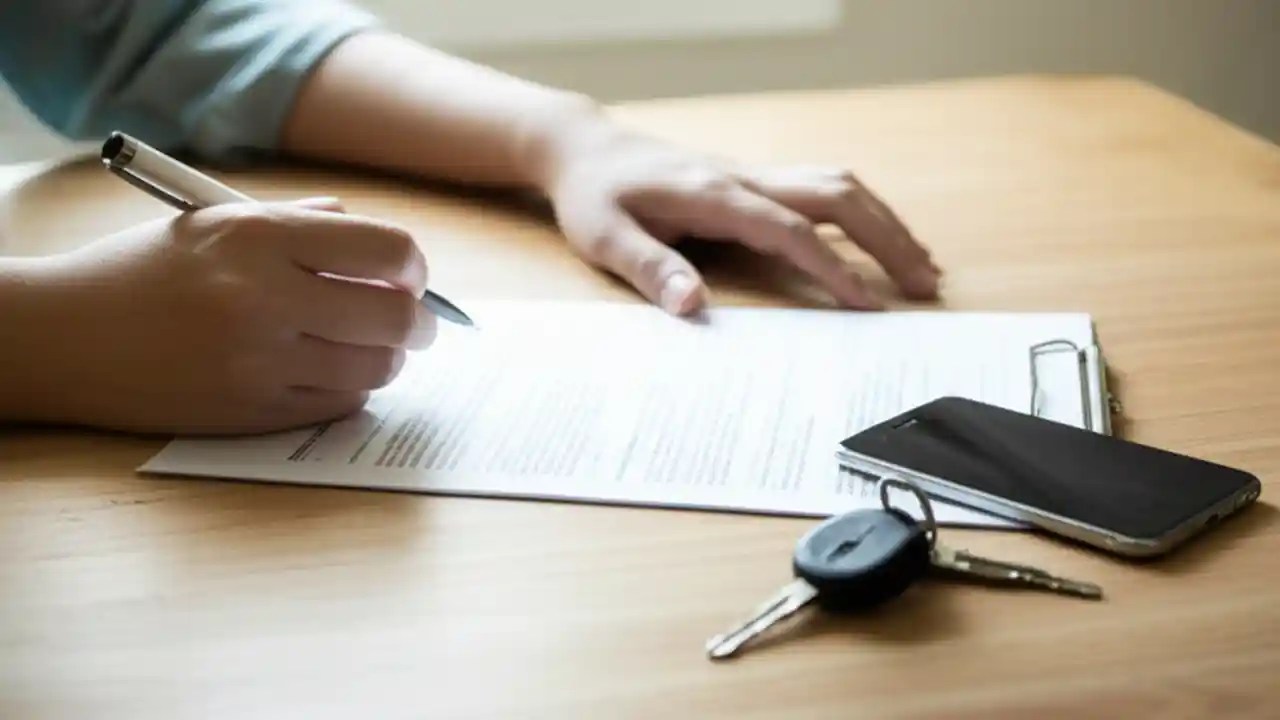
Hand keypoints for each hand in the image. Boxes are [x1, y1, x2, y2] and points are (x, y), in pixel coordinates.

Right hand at [10, 198, 433, 433]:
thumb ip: (304, 223)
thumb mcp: (215, 220)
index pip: (388, 249)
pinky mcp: (251, 412)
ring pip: (378, 367)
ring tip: (365, 345)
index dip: (414, 266)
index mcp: (259, 236)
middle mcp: (265, 298)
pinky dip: (349, 388)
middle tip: (416, 322)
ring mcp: (259, 361)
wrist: (63, 338)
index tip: (409, 275)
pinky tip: (325, 370)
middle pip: (398, 317)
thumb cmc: (144, 272)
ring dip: (386, 357)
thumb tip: (380, 242)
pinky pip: (340, 404)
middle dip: (421, 321)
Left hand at [543, 122, 940, 314]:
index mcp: (714, 195)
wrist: (584, 148)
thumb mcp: (605, 237)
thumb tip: (694, 305)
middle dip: (888, 239)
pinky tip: (876, 240)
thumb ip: (651, 269)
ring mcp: (753, 175)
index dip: (833, 270)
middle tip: (926, 285)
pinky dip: (861, 214)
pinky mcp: (752, 180)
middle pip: (837, 196)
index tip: (869, 306)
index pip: (790, 232)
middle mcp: (744, 178)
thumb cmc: (593, 196)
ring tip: (921, 266)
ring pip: (838, 186)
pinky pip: (822, 190)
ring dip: (884, 222)